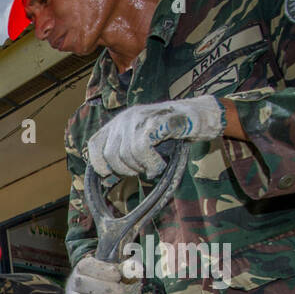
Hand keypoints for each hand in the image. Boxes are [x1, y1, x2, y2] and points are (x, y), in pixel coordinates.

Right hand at [61, 256, 140, 293]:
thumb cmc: (113, 289)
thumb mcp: (122, 278)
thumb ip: (127, 271)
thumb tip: (131, 268)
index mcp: (83, 268)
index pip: (86, 266)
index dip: (103, 271)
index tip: (118, 277)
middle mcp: (73, 283)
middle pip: (81, 282)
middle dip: (105, 289)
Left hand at [87, 95, 223, 178]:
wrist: (200, 115)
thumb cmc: (170, 133)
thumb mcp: (141, 141)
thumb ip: (123, 153)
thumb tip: (106, 177)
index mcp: (118, 122)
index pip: (94, 144)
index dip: (98, 164)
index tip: (109, 175)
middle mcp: (125, 117)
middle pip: (111, 155)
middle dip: (125, 170)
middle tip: (141, 170)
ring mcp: (140, 118)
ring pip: (126, 154)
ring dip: (140, 167)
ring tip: (153, 166)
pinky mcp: (155, 121)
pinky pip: (141, 150)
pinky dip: (150, 164)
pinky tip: (158, 166)